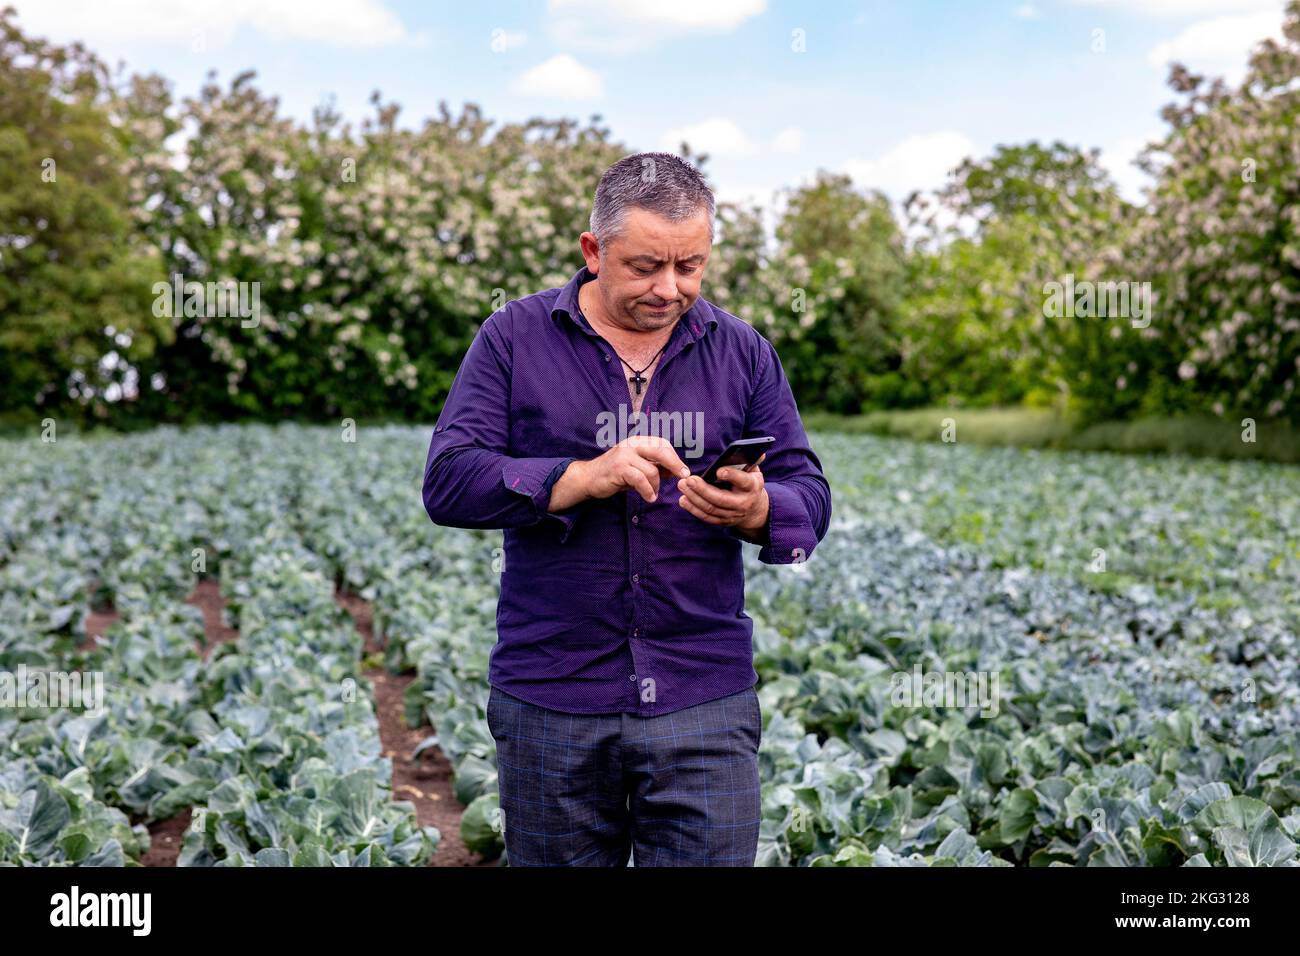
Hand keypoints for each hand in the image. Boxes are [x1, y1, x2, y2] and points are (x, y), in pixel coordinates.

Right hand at [568, 435, 690, 504]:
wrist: (589, 478)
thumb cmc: (615, 474)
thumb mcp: (637, 467)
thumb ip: (654, 466)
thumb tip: (676, 471)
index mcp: (638, 442)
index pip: (663, 444)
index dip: (675, 458)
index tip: (684, 471)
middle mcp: (632, 444)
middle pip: (661, 451)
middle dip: (675, 465)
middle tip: (683, 477)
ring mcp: (624, 455)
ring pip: (652, 470)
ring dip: (656, 486)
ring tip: (652, 494)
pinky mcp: (618, 468)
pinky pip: (640, 480)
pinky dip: (648, 490)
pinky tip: (649, 497)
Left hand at [675, 453, 768, 534]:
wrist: (754, 510)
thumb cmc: (750, 483)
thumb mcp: (754, 472)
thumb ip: (752, 460)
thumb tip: (758, 450)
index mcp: (752, 487)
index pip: (743, 481)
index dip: (732, 476)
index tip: (718, 470)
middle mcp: (742, 503)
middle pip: (721, 498)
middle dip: (703, 489)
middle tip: (689, 479)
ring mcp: (732, 515)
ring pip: (711, 508)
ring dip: (694, 498)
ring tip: (682, 485)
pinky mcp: (722, 521)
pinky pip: (706, 517)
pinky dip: (693, 509)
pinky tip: (683, 500)